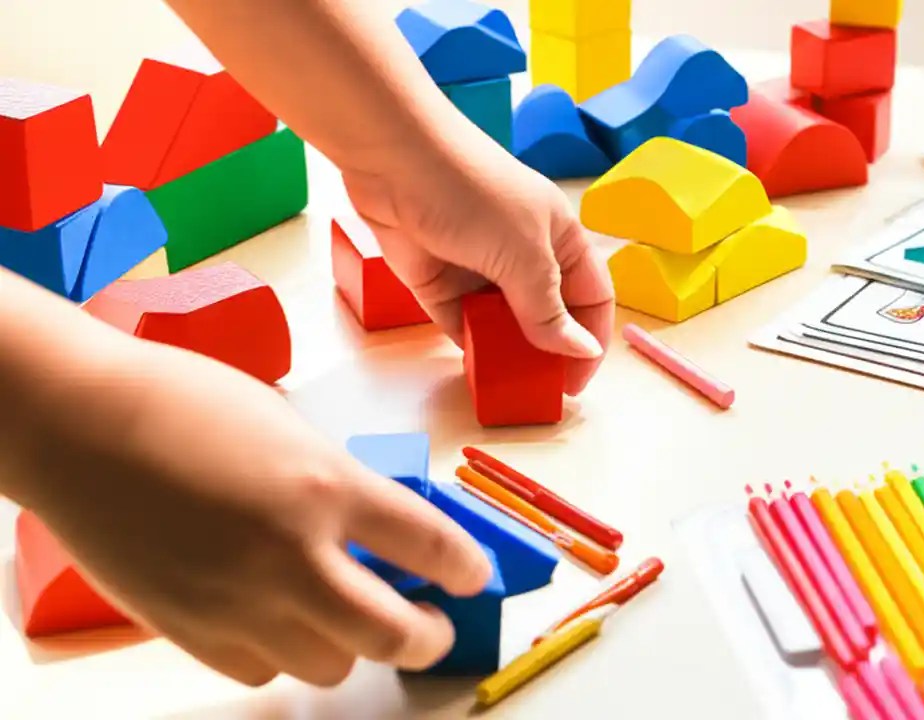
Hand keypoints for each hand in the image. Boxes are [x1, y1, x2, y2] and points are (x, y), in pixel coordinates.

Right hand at [16, 338, 492, 686]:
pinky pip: (263, 670)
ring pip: (331, 665)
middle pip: (395, 634)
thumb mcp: (291, 431)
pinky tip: (281, 619)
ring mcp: (240, 600)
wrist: (81, 423)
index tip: (474, 577)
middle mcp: (292, 553)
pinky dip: (285, 653)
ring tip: (349, 618)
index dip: (467, 568)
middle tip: (433, 626)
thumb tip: (381, 537)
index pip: (431, 545)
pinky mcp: (191, 630)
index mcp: (326, 486)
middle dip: (429, 637)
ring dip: (352, 645)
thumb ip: (340, 488)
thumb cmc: (183, 406)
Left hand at [341, 120, 614, 395]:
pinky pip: (461, 323)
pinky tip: (474, 369)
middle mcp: (524, 252)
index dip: (590, 339)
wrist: (392, 157)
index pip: (591, 296)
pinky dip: (469, 345)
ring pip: (503, 322)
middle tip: (539, 391)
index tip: (575, 381)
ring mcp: (480, 266)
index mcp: (560, 237)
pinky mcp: (438, 279)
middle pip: (547, 313)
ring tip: (506, 385)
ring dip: (506, 351)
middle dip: (547, 352)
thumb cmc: (472, 190)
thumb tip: (581, 351)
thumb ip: (549, 311)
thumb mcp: (525, 256)